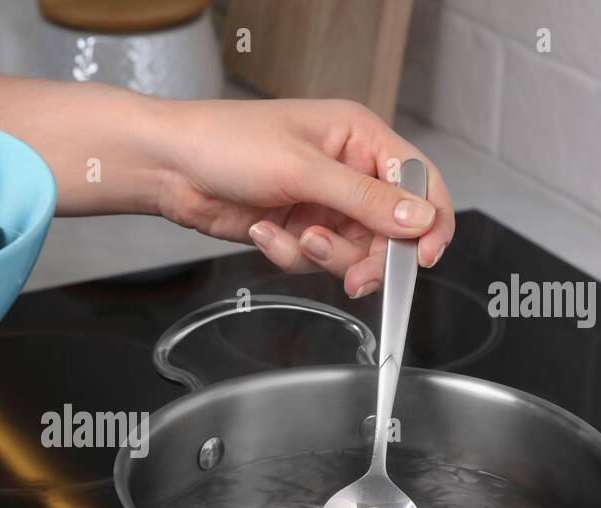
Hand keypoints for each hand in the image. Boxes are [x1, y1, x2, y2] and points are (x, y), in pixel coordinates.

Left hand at [153, 98, 454, 296]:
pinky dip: (290, 254)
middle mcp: (348, 171)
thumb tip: (419, 219)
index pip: (420, 181)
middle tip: (355, 276)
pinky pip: (312, 259)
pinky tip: (264, 230)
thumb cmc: (226, 142)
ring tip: (296, 237)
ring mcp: (321, 204)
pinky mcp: (296, 229)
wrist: (170, 167)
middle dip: (371, 256)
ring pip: (352, 252)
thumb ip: (365, 199)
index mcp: (360, 138)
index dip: (429, 222)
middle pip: (391, 230)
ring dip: (324, 255)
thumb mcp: (302, 169)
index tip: (423, 259)